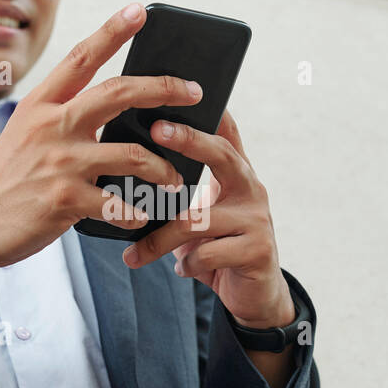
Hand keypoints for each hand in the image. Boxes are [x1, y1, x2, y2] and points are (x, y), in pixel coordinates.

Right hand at [0, 3, 200, 276]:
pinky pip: (119, 203)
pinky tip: (142, 216)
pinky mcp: (65, 199)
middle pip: (119, 93)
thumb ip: (62, 119)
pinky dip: (136, 212)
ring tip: (175, 179)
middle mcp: (50, 125)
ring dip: (163, 168)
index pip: (81, 58)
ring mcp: (59, 162)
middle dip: (164, 88)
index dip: (113, 31)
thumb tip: (112, 110)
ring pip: (133, 154)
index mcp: (40, 105)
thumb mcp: (25, 136)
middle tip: (195, 91)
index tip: (141, 11)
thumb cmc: (7, 181)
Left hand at [121, 108, 293, 329]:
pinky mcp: (257, 250)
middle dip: (188, 139)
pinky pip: (207, 251)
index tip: (179, 91)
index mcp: (236, 175)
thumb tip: (130, 171)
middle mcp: (251, 188)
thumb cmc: (218, 249)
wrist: (255, 296)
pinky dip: (186, 262)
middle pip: (221, 154)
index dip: (207, 111)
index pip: (226, 132)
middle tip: (156, 129)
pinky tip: (182, 269)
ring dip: (159, 238)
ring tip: (135, 253)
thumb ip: (181, 195)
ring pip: (197, 219)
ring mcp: (257, 219)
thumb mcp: (201, 217)